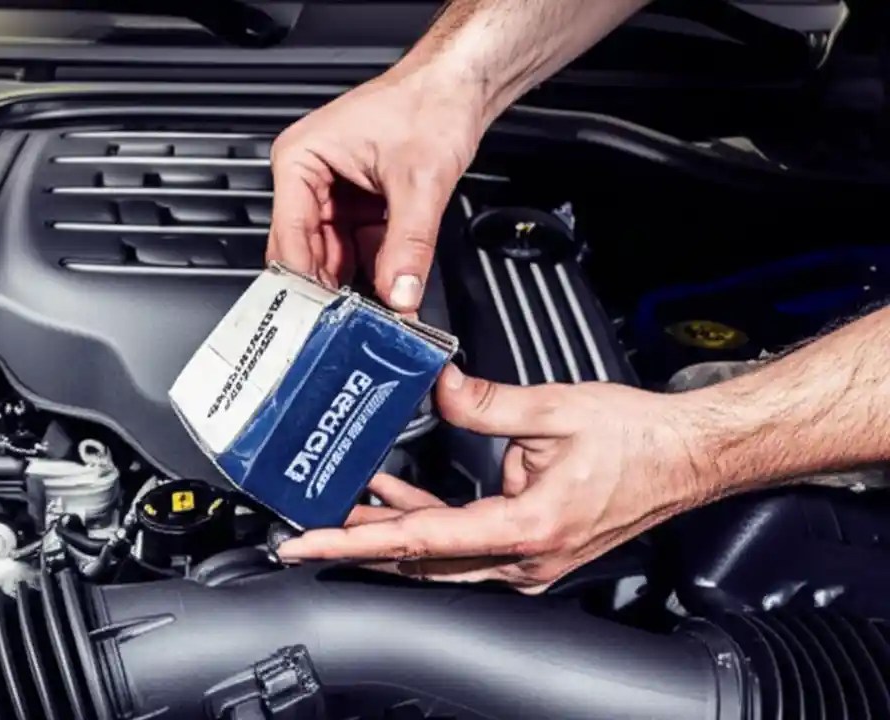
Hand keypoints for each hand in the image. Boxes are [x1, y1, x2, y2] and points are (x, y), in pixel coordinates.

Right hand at [266, 66, 484, 311]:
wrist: (459, 86)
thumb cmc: (428, 103)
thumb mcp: (419, 180)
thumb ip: (409, 243)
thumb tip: (399, 293)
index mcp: (299, 160)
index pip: (289, 235)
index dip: (305, 280)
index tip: (319, 316)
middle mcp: (308, 180)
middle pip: (306, 253)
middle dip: (328, 290)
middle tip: (345, 329)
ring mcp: (333, 197)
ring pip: (332, 259)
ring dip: (351, 288)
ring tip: (368, 319)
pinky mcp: (359, 209)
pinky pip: (358, 252)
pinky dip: (372, 276)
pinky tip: (385, 299)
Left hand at [276, 365, 717, 593]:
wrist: (689, 457)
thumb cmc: (639, 440)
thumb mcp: (552, 409)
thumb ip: (482, 401)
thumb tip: (435, 385)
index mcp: (525, 529)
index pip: (418, 541)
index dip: (354, 541)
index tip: (310, 544)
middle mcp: (523, 559)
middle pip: (419, 560)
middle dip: (359, 544)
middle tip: (306, 532)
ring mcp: (529, 562)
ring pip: (439, 557)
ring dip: (389, 534)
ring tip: (343, 509)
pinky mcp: (532, 550)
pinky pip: (464, 544)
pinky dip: (427, 524)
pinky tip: (397, 500)